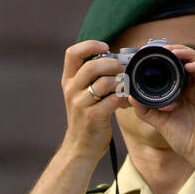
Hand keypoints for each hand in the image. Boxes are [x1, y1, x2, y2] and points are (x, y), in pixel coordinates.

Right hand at [61, 40, 125, 164]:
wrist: (80, 148)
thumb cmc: (86, 118)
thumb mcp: (81, 96)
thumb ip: (91, 78)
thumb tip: (116, 60)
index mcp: (68, 82)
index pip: (72, 53)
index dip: (90, 45)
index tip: (105, 47)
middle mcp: (71, 91)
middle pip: (92, 66)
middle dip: (112, 65)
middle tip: (121, 71)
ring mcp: (80, 104)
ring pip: (105, 82)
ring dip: (121, 83)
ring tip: (125, 89)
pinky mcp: (93, 117)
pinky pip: (114, 99)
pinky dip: (124, 99)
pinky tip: (125, 103)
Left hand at [127, 44, 194, 172]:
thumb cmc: (184, 139)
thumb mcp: (159, 121)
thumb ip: (146, 109)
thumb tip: (131, 97)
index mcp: (186, 90)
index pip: (179, 66)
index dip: (169, 57)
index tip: (153, 54)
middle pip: (189, 58)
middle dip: (176, 50)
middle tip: (162, 49)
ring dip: (187, 53)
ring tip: (173, 52)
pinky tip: (189, 66)